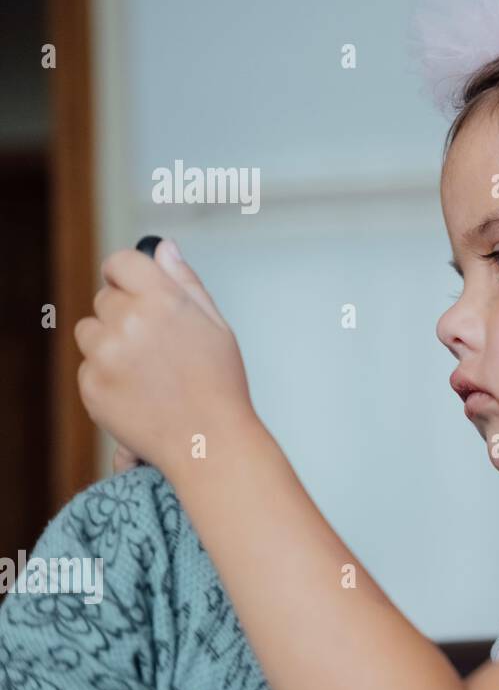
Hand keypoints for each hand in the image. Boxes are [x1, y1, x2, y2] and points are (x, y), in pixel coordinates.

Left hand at [74, 240, 255, 478]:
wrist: (209, 441)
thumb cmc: (219, 383)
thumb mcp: (215, 325)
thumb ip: (185, 282)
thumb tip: (164, 248)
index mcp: (163, 300)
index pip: (120, 262)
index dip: (127, 275)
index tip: (134, 288)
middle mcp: (129, 321)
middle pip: (105, 297)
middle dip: (124, 314)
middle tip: (156, 346)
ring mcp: (105, 355)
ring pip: (90, 331)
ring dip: (109, 342)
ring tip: (147, 370)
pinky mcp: (91, 385)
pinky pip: (87, 366)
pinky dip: (106, 376)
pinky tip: (138, 391)